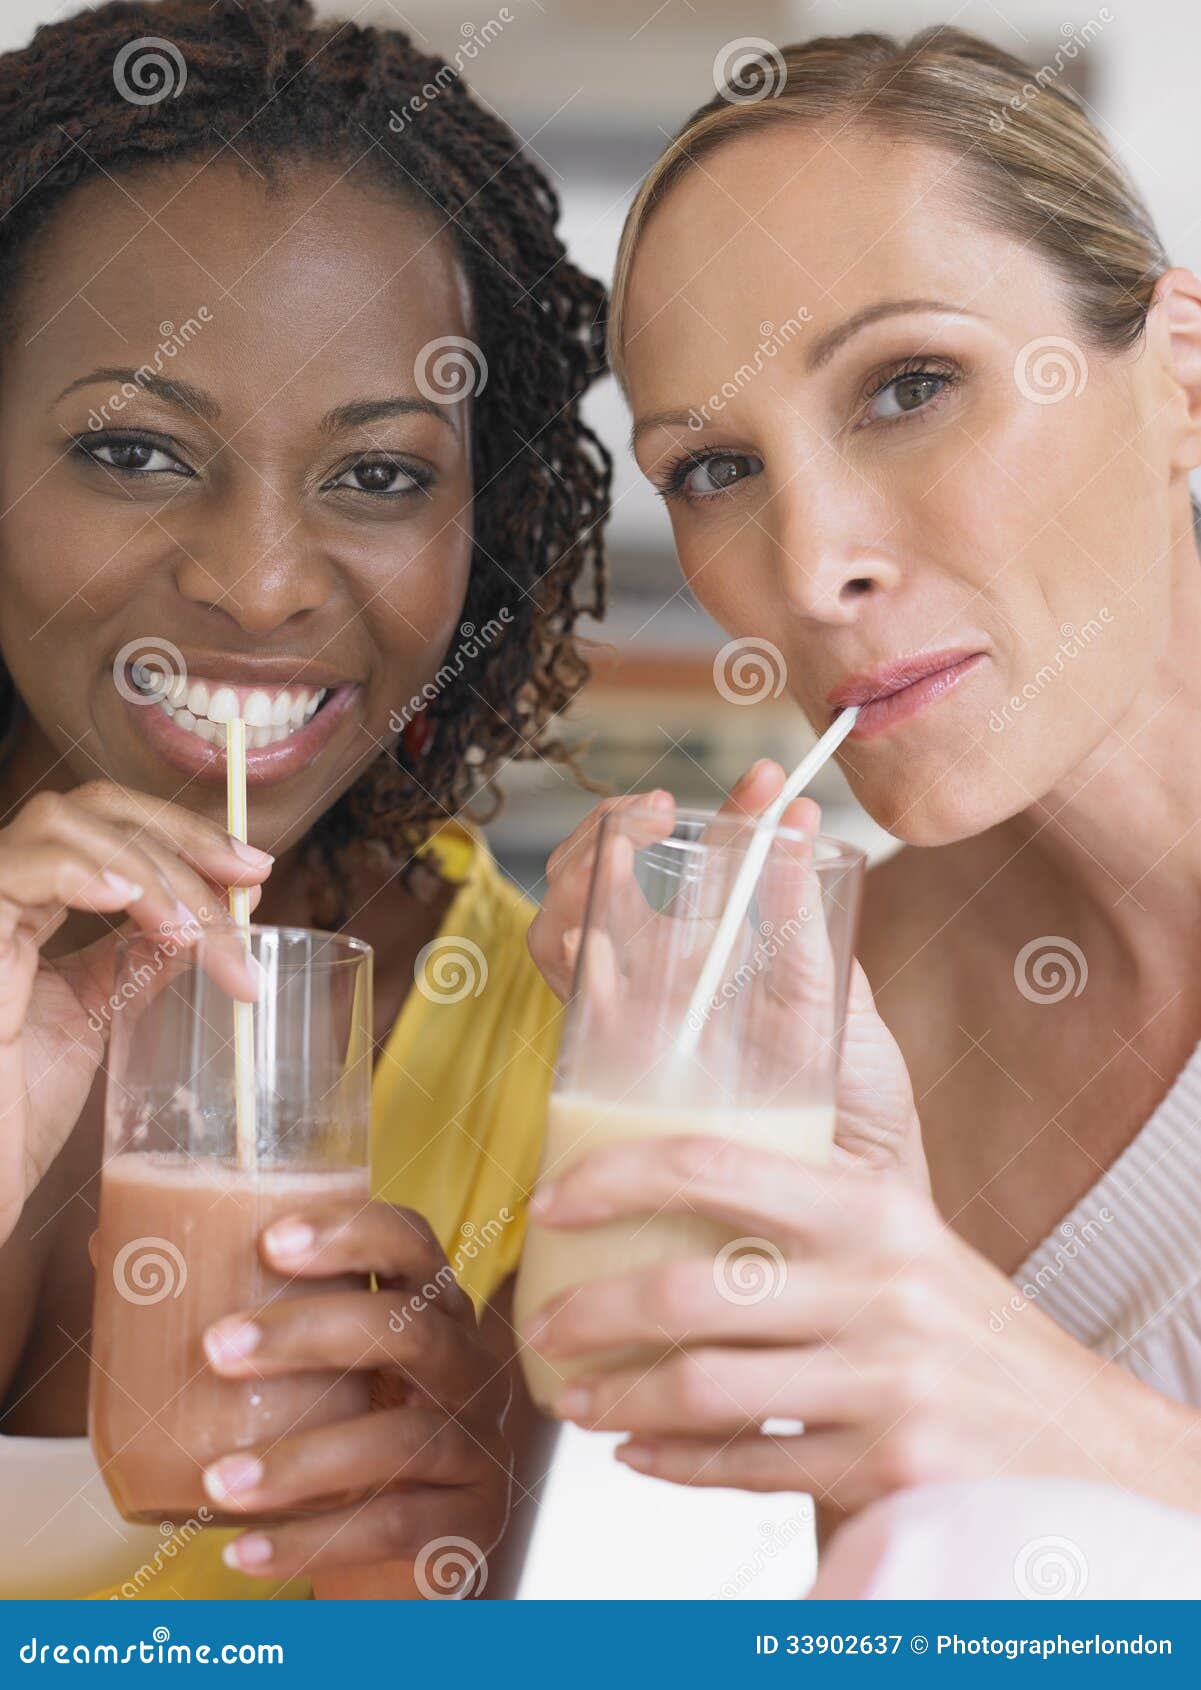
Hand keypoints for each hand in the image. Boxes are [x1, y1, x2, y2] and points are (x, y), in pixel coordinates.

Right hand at [0, 781, 268, 1245]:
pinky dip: (81, 870)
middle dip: (183, 835)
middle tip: (249, 878)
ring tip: (195, 929)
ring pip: (62, 822)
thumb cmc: (13, 1113)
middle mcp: (3, 893)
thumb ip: (137, 962)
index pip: (110, 825)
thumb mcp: (96, 1018)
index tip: (255, 873)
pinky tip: (129, 900)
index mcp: (30, 907)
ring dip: (150, 866)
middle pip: (94, 806)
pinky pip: (16, 870)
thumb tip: (205, 921)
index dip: (186, 834)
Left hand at [203, 1200, 513, 1586]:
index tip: (270, 1239)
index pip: (411, 1245)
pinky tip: (244, 1551)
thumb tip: (110, 1248)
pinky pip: (395, 1526)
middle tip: (216, 1348)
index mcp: (429, 1306)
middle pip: (410, 1328)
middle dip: (311, 1332)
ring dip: (303, 1460)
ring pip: (404, 1439)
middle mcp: (466, 1366)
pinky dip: (313, 1542)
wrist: (416, 1545)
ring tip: (217, 1481)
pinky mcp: (467, 1522)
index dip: (352, 1233)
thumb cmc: (348, 1429)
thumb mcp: (312, 1371)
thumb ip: (237, 1313)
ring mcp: (475, 1445)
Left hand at [523, 1141, 1181, 1516]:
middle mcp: (879, 1285)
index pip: (710, 1164)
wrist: (1085, 1444)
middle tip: (543, 1325)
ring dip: (615, 1396)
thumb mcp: (906, 1241)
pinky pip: (746, 1466)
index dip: (612, 1178)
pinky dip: (673, 1462)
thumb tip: (678, 1176)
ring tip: (574, 1396)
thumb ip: (810, 1207)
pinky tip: (638, 1452)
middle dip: (590, 1312)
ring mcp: (886, 1381)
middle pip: (686, 1290)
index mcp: (872, 1208)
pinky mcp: (888, 1469)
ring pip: (701, 1389)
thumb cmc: (969, 1333)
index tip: (551, 1202)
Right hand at [530, 763, 926, 1191]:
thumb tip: (796, 823)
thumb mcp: (836, 998)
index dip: (687, 819)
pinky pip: (575, 1015)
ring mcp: (631, 1035)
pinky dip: (573, 962)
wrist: (864, 1198)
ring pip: (560, 938)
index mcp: (699, 965)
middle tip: (656, 809)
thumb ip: (805, 920)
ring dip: (573, 881)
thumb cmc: (859, 1106)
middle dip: (603, 834)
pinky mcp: (621, 1086)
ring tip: (622, 850)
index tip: (754, 781)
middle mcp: (652, 996)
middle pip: (586, 894)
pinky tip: (598, 933)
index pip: (657, 873)